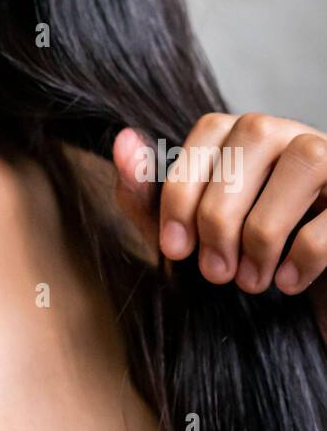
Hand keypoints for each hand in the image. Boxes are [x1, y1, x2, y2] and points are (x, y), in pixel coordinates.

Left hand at [111, 113, 326, 295]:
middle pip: (251, 138)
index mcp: (247, 135)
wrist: (309, 301)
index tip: (173, 248)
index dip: (184, 187)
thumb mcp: (188, 236)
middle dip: (220, 215)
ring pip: (301, 164)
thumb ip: (149, 196)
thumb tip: (122, 140)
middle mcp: (293, 134)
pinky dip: (304, 253)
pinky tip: (288, 282)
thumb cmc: (242, 261)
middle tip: (214, 273)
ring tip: (250, 282)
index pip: (210, 129)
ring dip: (263, 233)